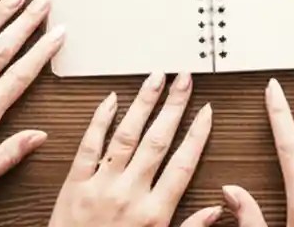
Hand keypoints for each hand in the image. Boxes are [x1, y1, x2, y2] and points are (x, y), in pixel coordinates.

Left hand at [48, 73, 219, 226]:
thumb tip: (218, 209)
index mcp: (154, 213)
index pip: (183, 164)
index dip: (197, 134)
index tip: (206, 111)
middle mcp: (130, 194)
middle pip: (158, 141)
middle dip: (174, 106)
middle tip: (184, 80)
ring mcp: (101, 185)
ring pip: (127, 135)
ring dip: (143, 103)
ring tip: (155, 79)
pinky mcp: (74, 184)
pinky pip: (89, 145)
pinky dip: (100, 119)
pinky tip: (112, 99)